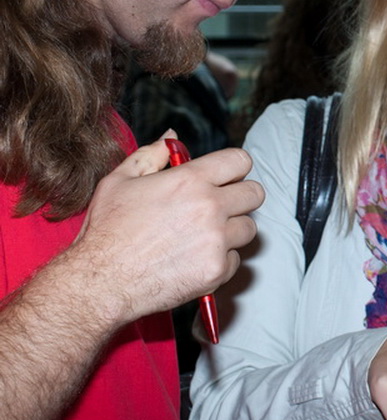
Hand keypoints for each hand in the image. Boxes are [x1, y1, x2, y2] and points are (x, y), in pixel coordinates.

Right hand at [70, 135, 262, 323]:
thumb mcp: (120, 181)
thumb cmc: (107, 231)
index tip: (225, 178)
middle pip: (255, 194)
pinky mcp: (216, 270)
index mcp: (190, 180)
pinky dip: (221, 260)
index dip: (234, 168)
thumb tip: (172, 137)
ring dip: (232, 230)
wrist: (100, 282)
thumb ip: (150, 155)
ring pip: (248, 228)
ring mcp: (216, 241)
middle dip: (240, 197)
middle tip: (219, 206)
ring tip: (203, 235)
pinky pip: (235, 260)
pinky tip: (195, 259)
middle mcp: (210, 207)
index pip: (240, 161)